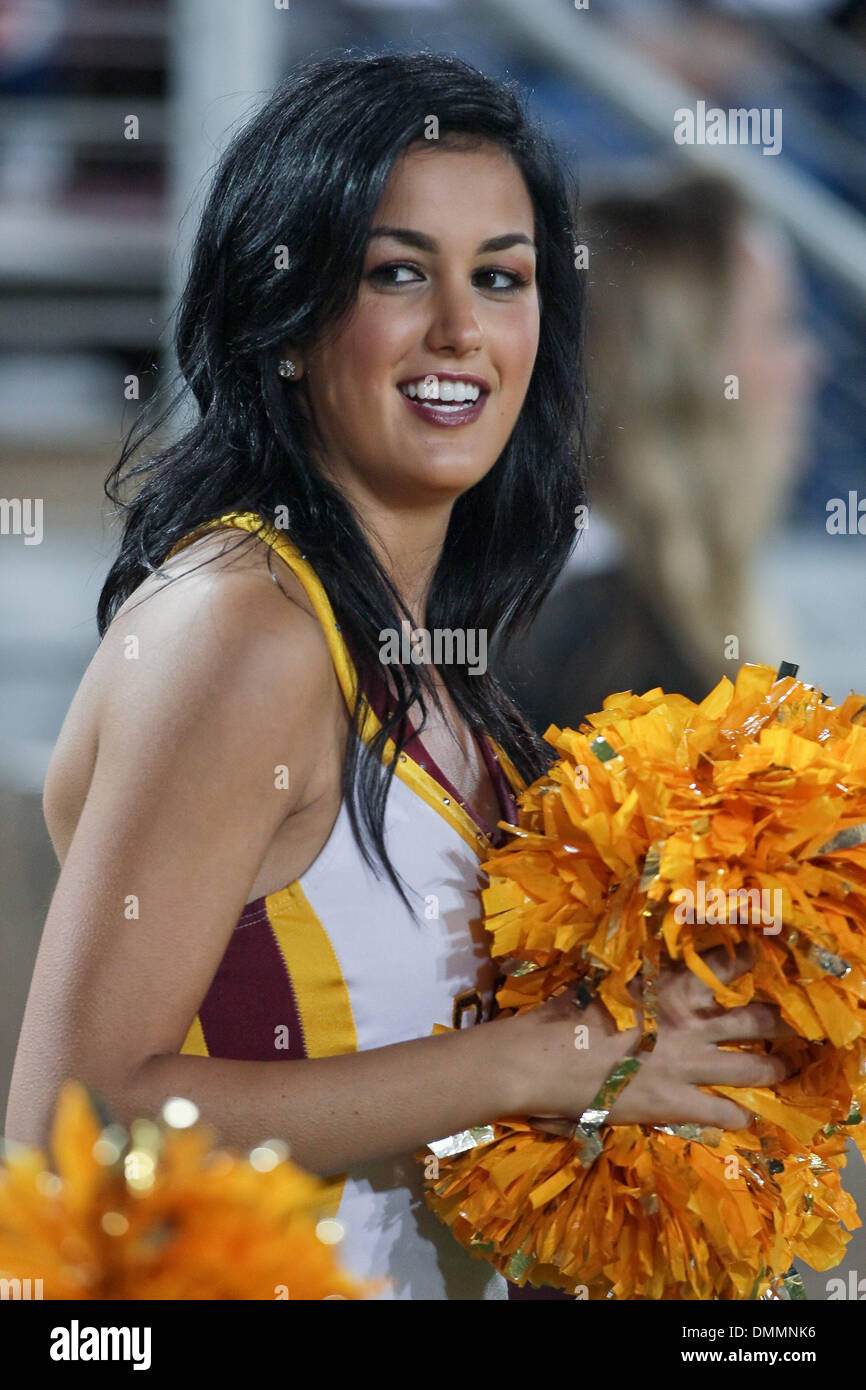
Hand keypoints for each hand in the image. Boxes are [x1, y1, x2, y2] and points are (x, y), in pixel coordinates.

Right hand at [505, 942, 796, 1129]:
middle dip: (779, 1022)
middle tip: (788, 1024)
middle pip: (757, 1019)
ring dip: (773, 1069)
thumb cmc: (565, 1015)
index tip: (762, 966)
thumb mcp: (607, 981)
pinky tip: (743, 1118)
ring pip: (755, 1068)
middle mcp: (690, 1021)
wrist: (539, 1059)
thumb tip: (652, 967)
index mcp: (671, 984)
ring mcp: (687, 1065)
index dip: (751, 965)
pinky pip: (727, 1113)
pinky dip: (740, 1117)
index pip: (729, 965)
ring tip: (779, 1069)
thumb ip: (640, 977)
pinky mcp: (676, 1102)